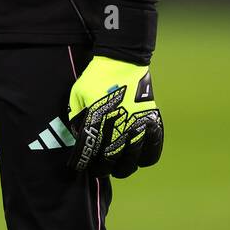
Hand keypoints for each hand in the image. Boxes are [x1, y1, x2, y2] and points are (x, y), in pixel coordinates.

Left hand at [67, 55, 162, 178]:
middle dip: (102, 169)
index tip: (79, 167)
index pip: (89, 151)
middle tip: (99, 169)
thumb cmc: (96, 77)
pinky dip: (146, 158)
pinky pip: (153, 148)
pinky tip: (138, 158)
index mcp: (97, 119)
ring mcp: (138, 124)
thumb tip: (80, 138)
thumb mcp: (77, 95)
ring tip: (118, 167)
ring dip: (124, 167)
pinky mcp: (151, 121)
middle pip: (111, 160)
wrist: (122, 60)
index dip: (82, 163)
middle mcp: (119, 125)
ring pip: (133, 160)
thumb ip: (76, 118)